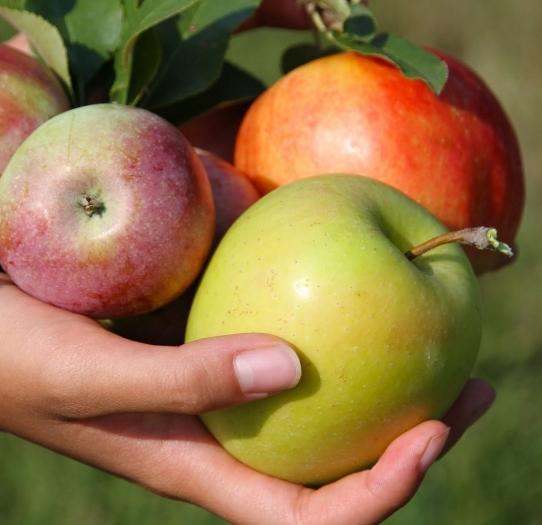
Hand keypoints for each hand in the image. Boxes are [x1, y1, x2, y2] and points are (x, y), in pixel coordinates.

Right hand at [0, 274, 493, 524]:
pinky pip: (281, 351)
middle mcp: (221, 436)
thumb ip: (185, 383)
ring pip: (318, 407)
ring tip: (438, 344)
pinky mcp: (206, 350)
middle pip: (335, 462)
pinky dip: (328, 335)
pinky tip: (349, 296)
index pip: (311, 517)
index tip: (434, 432)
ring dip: (381, 383)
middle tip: (472, 385)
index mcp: (200, 465)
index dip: (383, 491)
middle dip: (413, 438)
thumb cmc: (17, 362)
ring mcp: (217, 393)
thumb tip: (293, 368)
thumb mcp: (93, 377)